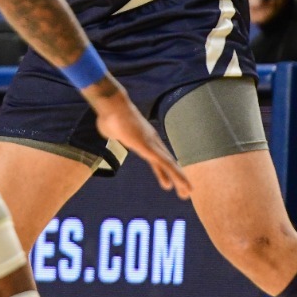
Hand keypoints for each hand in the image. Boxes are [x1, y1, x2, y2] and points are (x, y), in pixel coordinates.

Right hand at [90, 85, 191, 199]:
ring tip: (187, 192)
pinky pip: (164, 163)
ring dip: (179, 178)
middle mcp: (152, 141)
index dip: (165, 171)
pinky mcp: (148, 147)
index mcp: (145, 139)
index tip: (170, 183)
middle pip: (167, 162)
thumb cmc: (110, 114)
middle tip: (186, 192)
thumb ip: (113, 131)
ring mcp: (151, 144)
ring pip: (169, 163)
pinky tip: (178, 183)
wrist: (112, 105)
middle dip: (177, 177)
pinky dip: (173, 173)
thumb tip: (108, 129)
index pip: (158, 158)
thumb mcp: (111, 128)